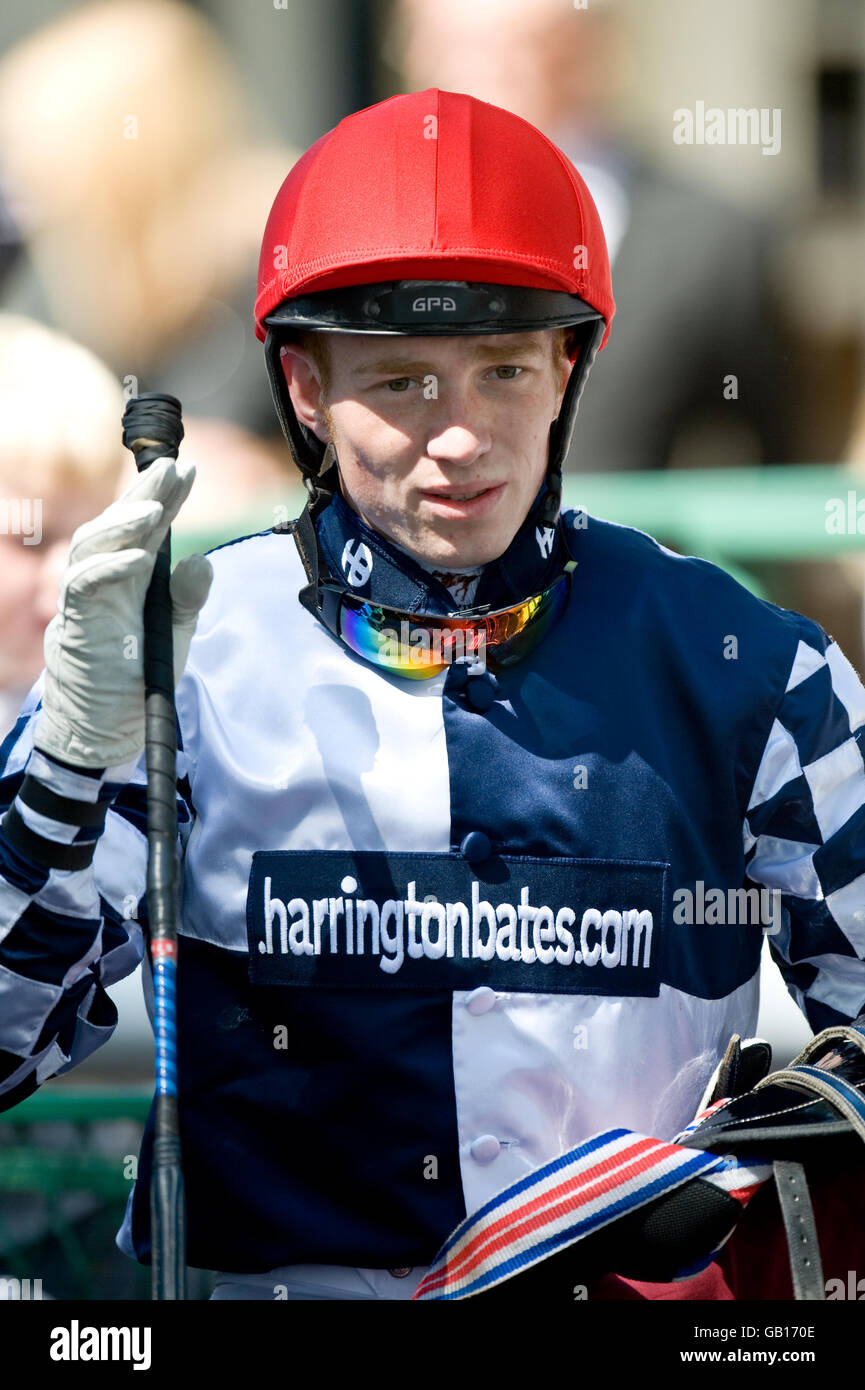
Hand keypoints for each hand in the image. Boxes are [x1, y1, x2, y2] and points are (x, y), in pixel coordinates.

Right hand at [33, 456, 212, 767]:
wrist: (108, 719)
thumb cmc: (138, 673)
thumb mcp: (176, 629)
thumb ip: (189, 596)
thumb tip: (202, 561)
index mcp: (135, 572)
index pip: (152, 525)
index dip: (168, 495)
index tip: (189, 468)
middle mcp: (110, 575)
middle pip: (123, 522)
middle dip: (147, 492)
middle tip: (173, 468)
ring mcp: (90, 593)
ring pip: (97, 542)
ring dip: (126, 523)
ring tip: (156, 508)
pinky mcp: (77, 617)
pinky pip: (86, 582)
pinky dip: (111, 567)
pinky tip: (138, 557)